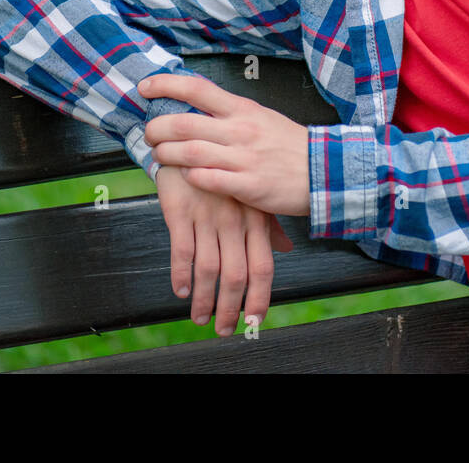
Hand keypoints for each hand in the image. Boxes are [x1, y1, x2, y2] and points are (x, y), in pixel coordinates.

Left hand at [140, 74, 311, 216]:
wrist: (324, 170)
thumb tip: (195, 105)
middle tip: (150, 134)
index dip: (165, 85)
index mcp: (242, 109)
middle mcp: (240, 130)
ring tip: (161, 157)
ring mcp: (243, 158)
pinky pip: (207, 180)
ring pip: (189, 153)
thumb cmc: (290, 145)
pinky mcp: (247, 186)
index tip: (145, 88)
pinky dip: (191, 178)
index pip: (196, 89)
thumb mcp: (261, 116)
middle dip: (156, 129)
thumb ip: (229, 112)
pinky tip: (188, 177)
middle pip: (183, 124)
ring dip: (167, 155)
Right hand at [154, 160, 292, 334]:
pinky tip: (181, 289)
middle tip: (223, 329)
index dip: (260, 297)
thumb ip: (269, 225)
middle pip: (236, 275)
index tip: (254, 320)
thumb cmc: (224, 170)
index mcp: (256, 218)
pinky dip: (181, 274)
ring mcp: (208, 216)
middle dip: (230, 308)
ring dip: (204, 299)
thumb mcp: (252, 194)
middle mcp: (235, 220)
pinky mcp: (181, 211)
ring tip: (200, 317)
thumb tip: (287, 249)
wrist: (192, 138)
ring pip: (209, 268)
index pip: (263, 267)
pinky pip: (182, 249)